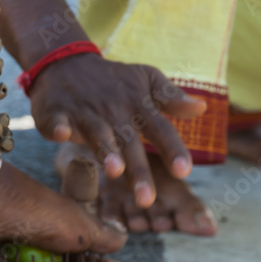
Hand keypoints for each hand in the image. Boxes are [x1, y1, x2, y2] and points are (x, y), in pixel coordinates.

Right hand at [29, 51, 205, 207]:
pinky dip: (58, 127)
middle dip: (138, 171)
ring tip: (115, 171)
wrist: (66, 62)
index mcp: (138, 104)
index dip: (172, 149)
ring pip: (98, 133)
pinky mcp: (58, 111)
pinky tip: (60, 135)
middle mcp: (114, 110)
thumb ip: (172, 98)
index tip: (184, 172)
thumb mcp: (145, 79)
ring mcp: (85, 111)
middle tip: (147, 200)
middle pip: (130, 142)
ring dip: (105, 150)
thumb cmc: (112, 78)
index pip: (160, 129)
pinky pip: (58, 120)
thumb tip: (202, 108)